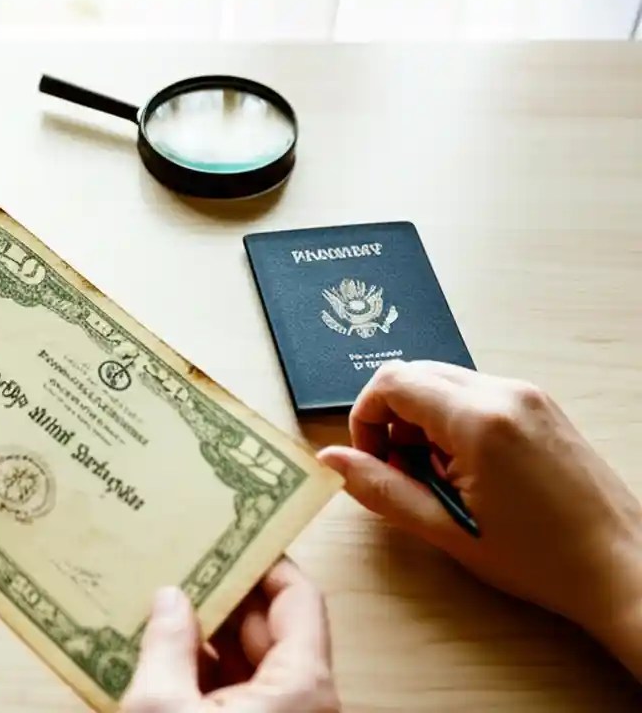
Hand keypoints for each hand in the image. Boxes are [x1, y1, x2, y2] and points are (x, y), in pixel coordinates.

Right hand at [120, 559, 338, 712]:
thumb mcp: (162, 706)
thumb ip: (167, 645)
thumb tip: (169, 597)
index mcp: (301, 684)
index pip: (297, 596)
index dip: (262, 561)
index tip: (227, 534)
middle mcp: (303, 700)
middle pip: (271, 625)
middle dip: (224, 594)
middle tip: (184, 562)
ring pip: (251, 660)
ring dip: (209, 632)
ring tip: (164, 602)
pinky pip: (238, 691)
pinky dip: (205, 669)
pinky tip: (163, 653)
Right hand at [317, 361, 641, 668]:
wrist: (622, 568)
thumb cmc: (542, 558)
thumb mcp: (445, 529)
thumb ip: (380, 488)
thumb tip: (330, 460)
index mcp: (479, 419)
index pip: (392, 382)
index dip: (364, 418)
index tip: (371, 460)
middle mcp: (505, 392)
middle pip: (415, 374)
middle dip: (391, 419)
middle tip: (401, 471)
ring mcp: (528, 396)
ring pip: (444, 383)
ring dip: (422, 421)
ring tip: (439, 478)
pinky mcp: (541, 407)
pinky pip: (475, 395)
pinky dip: (453, 422)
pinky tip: (469, 472)